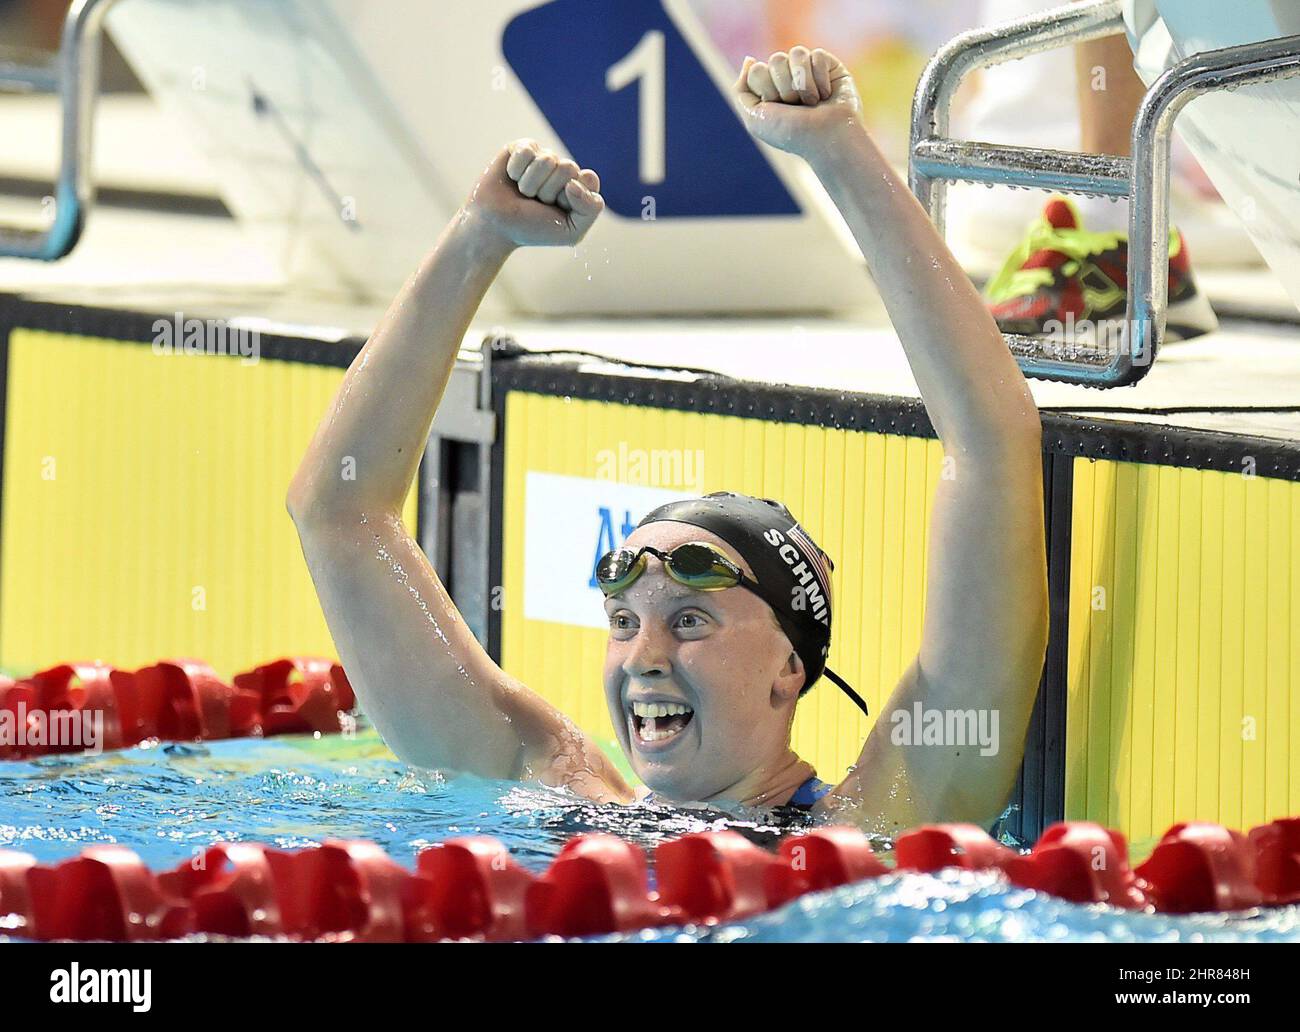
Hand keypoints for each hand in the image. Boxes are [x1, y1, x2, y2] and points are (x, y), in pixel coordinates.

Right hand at [465, 139, 603, 247]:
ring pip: (546, 160)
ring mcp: (543, 157)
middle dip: (549, 192)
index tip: (558, 209)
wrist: (496, 226)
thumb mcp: (572, 231)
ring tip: (523, 193)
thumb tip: (575, 180)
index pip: (589, 179)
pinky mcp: (522, 148)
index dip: (572, 197)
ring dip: (531, 184)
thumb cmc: (533, 229)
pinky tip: (511, 178)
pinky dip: (516, 170)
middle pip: (568, 168)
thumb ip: (590, 208)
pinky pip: (527, 151)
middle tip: (537, 202)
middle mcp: (563, 169)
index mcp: (580, 187)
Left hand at [732, 47, 862, 158]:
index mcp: (768, 89)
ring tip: (812, 102)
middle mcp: (787, 77)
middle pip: (776, 60)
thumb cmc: (791, 133)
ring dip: (803, 83)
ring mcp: (808, 70)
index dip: (766, 90)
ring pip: (797, 53)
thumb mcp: (754, 119)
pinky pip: (817, 55)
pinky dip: (820, 78)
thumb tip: (750, 60)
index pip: (757, 70)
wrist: (827, 139)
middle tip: (796, 107)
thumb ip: (741, 90)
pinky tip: (826, 94)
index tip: (777, 109)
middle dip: (785, 87)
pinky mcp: (829, 65)